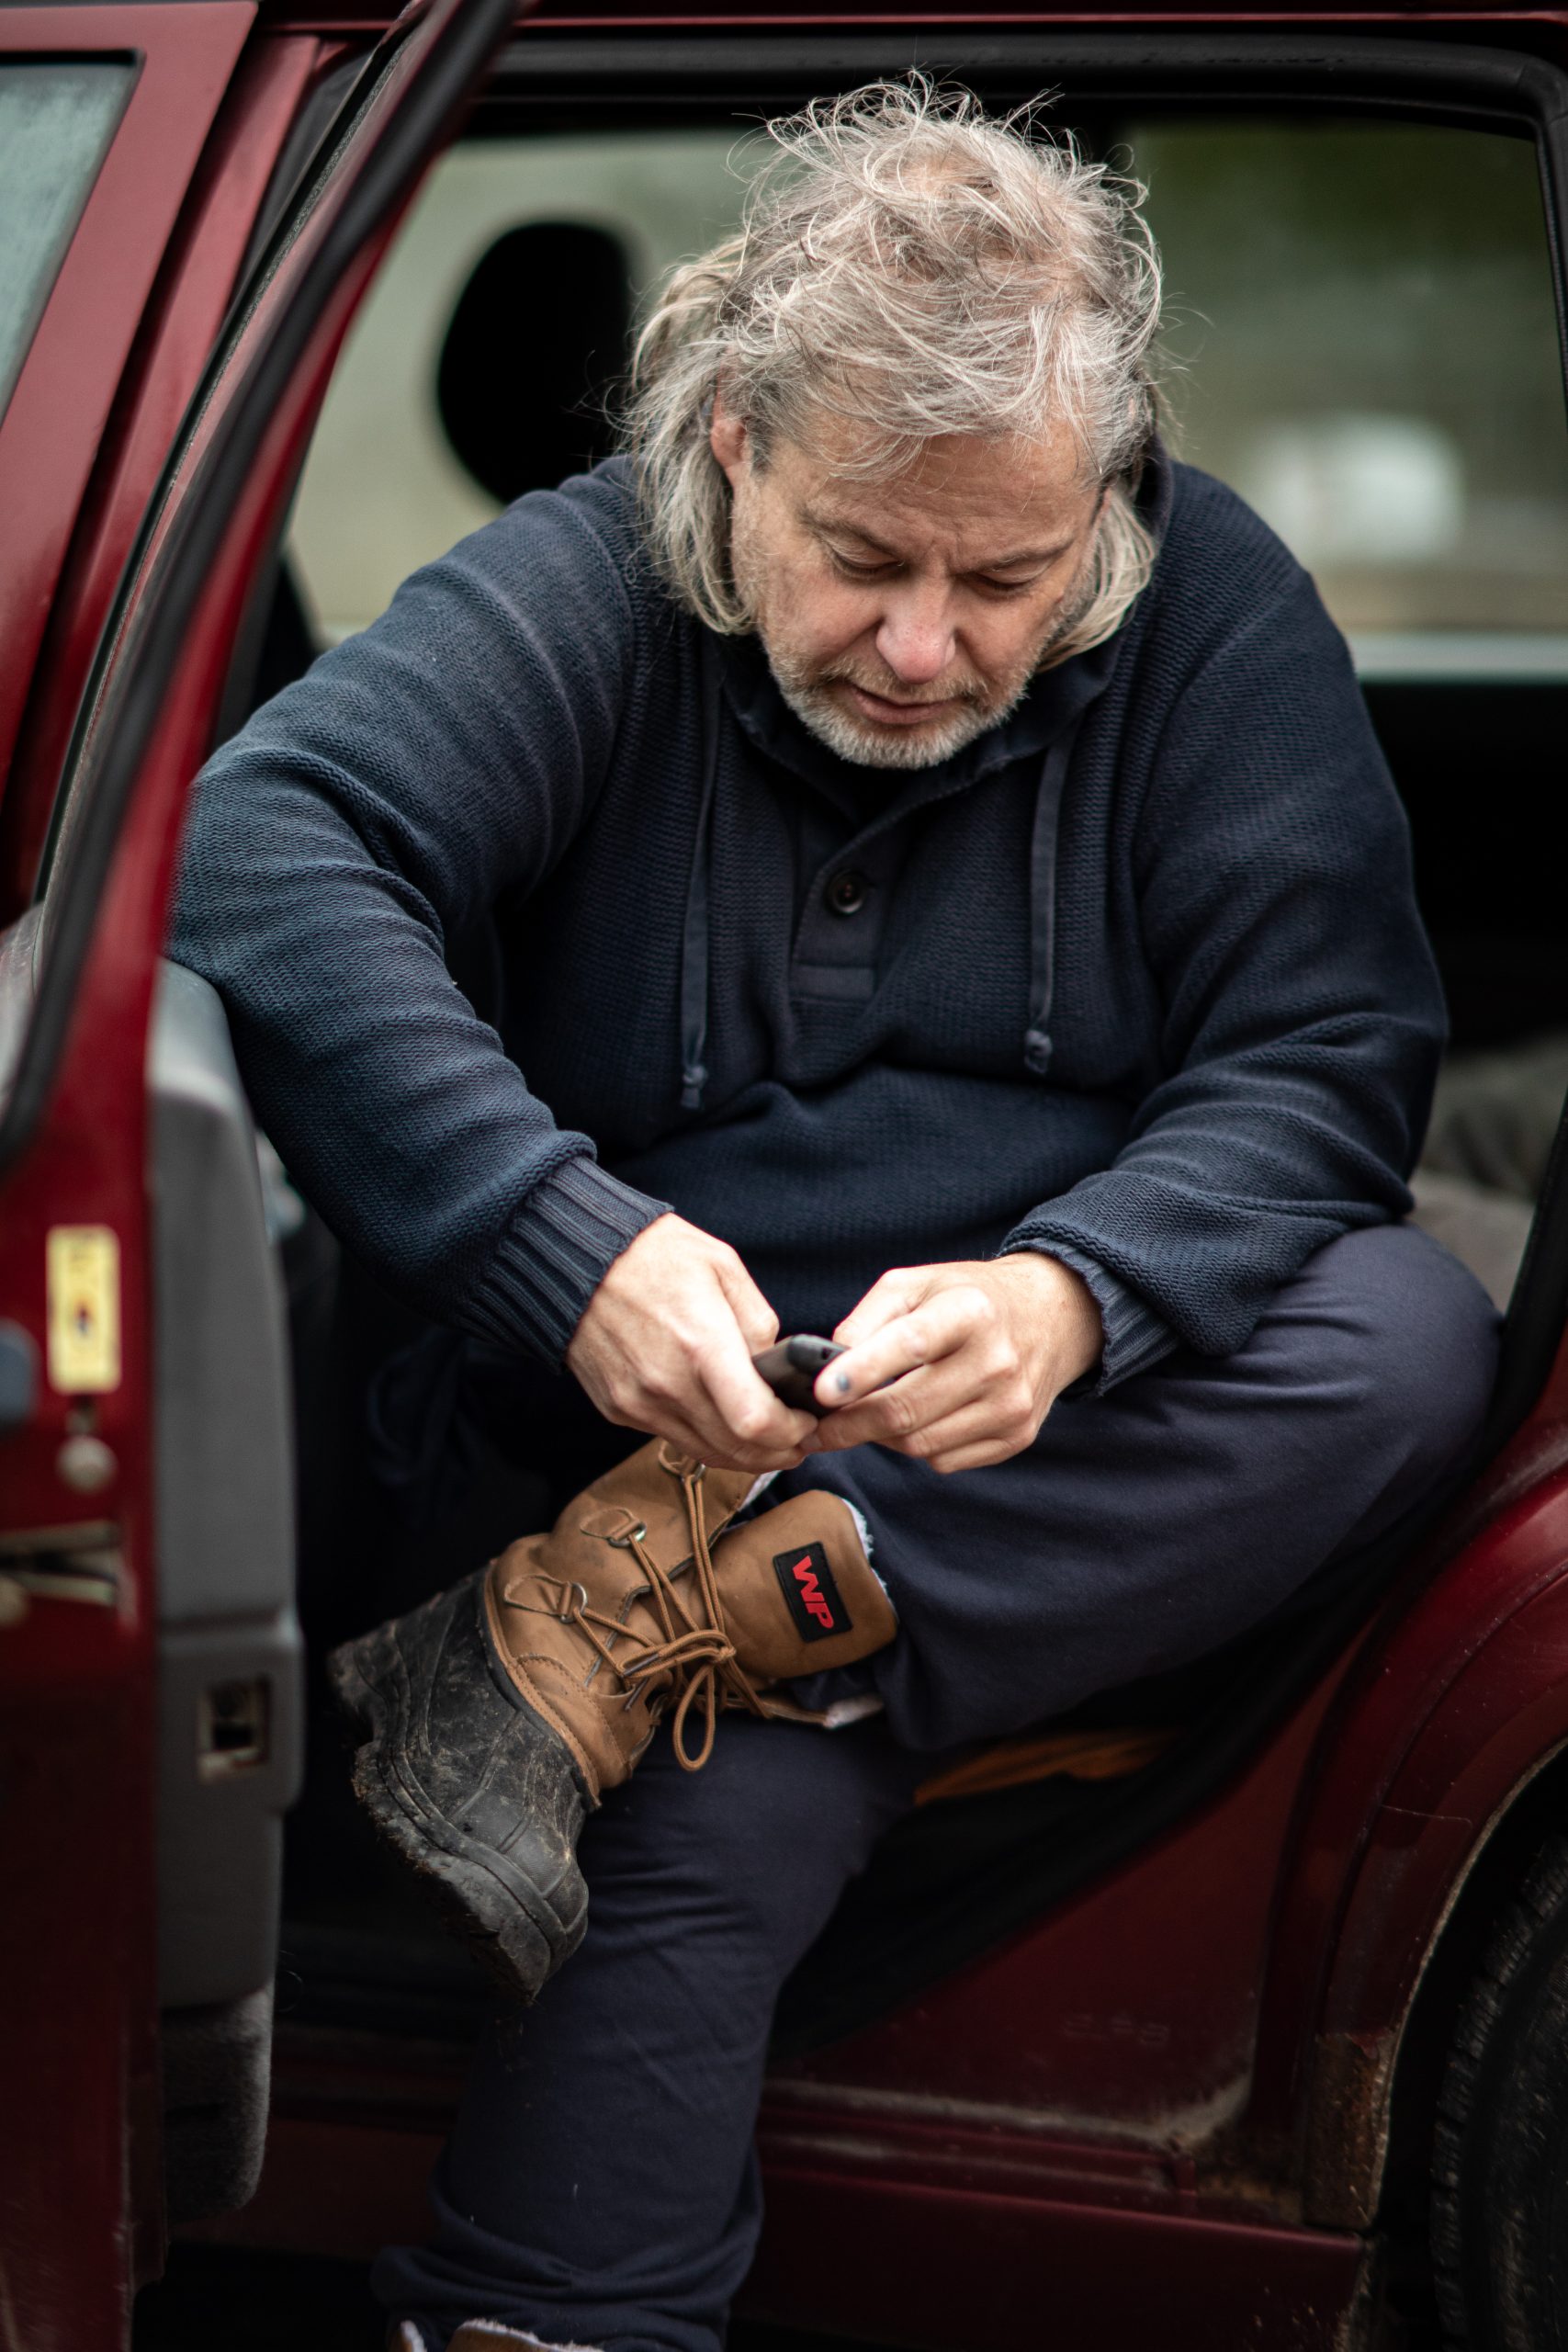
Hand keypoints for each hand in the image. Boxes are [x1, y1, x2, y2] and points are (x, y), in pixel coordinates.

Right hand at [566, 1213, 815, 1471]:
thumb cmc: (653, 1254)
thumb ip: (759, 1323)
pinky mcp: (619, 1409)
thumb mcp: (723, 1266)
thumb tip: (776, 1370)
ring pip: (706, 1452)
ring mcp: (639, 1402)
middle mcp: (667, 1383)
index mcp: (701, 1342)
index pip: (755, 1421)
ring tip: (768, 1437)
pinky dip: (706, 1439)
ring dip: (744, 1454)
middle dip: (777, 1451)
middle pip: (736, 1449)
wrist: (576, 1259)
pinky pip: (674, 1437)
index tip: (805, 1422)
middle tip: (797, 1439)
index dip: (791, 1432)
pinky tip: (721, 1421)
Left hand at [807, 1253, 1102, 1474]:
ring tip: (868, 1415)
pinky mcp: (1016, 1436)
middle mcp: (998, 1360)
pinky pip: (944, 1461)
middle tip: (816, 1428)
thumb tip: (827, 1363)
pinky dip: (917, 1446)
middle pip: (906, 1410)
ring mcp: (1011, 1405)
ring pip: (919, 1444)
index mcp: (970, 1311)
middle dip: (850, 1424)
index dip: (861, 1371)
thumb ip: (867, 1316)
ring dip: (881, 1436)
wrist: (1051, 1317)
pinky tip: (917, 1421)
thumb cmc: (969, 1298)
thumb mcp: (918, 1283)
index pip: (910, 1345)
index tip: (821, 1392)